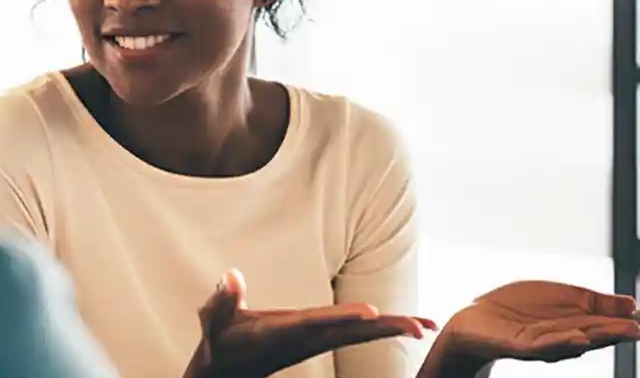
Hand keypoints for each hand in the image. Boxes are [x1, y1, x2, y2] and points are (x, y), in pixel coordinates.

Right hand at [183, 269, 434, 377]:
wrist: (224, 371)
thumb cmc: (219, 341)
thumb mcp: (213, 320)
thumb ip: (223, 299)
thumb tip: (232, 275)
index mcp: (281, 334)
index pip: (317, 323)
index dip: (343, 317)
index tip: (371, 313)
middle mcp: (303, 340)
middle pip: (351, 333)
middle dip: (385, 329)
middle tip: (421, 327)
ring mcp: (313, 342)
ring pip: (358, 335)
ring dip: (393, 329)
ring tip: (427, 324)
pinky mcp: (316, 340)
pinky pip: (355, 334)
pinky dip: (382, 329)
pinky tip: (405, 325)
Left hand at [421, 281, 639, 376]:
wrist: (477, 318)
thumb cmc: (520, 308)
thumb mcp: (562, 298)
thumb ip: (595, 302)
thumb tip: (633, 304)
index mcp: (575, 326)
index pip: (603, 325)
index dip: (622, 322)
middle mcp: (563, 339)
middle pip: (593, 335)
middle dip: (615, 331)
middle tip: (638, 328)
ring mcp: (542, 344)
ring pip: (572, 341)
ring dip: (595, 336)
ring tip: (618, 330)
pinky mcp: (520, 345)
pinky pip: (542, 345)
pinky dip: (560, 341)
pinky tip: (577, 336)